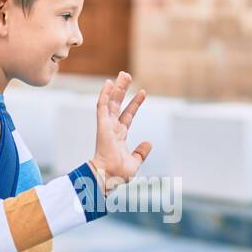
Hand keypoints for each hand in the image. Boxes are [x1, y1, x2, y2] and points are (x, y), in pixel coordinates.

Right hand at [89, 72, 150, 192]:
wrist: (109, 177)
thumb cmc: (119, 174)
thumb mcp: (135, 162)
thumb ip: (141, 152)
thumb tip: (149, 143)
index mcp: (119, 136)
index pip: (127, 115)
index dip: (135, 104)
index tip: (142, 92)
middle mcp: (112, 128)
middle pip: (118, 104)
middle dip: (123, 90)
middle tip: (127, 75)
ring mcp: (106, 126)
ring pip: (111, 102)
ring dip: (117, 88)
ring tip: (123, 74)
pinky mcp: (102, 125)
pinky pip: (102, 106)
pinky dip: (105, 94)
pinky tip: (109, 83)